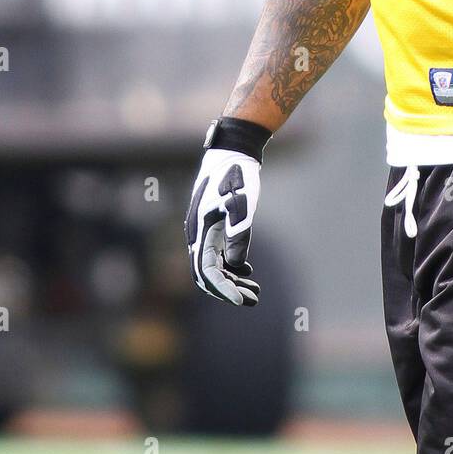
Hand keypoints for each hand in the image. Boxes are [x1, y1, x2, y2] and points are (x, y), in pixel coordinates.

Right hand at [185, 148, 261, 305]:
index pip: (207, 272)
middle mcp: (197, 234)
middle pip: (208, 273)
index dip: (224, 289)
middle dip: (229, 289)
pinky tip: (247, 270)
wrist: (232, 152)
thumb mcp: (242, 204)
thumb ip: (239, 234)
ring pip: (213, 265)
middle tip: (254, 299)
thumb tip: (236, 266)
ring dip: (232, 280)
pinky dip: (231, 266)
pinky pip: (216, 254)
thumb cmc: (237, 176)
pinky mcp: (211, 224)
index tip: (243, 302)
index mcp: (201, 231)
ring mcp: (203, 229)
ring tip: (255, 290)